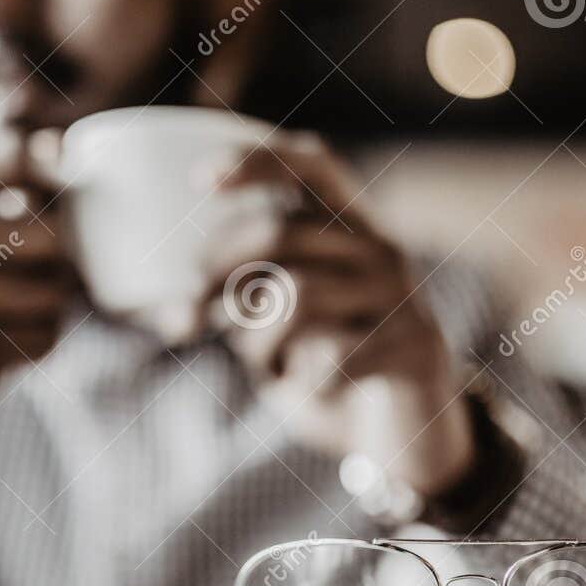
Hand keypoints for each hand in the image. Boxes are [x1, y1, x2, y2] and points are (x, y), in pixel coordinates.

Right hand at [0, 134, 72, 472]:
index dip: (52, 177)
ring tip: (10, 311)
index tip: (42, 207)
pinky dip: (36, 343)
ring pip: (56, 286)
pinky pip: (47, 335)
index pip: (16, 153)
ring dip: (48, 304)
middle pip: (51, 229)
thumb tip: (55, 146)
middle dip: (54, 257)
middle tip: (28, 274)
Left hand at [202, 132, 475, 496]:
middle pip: (279, 233)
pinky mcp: (414, 344)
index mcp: (348, 224)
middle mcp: (378, 246)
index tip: (200, 180)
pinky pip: (333, 359)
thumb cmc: (331, 358)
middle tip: (186, 317)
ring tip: (266, 363)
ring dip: (256, 343)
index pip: (309, 166)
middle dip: (214, 274)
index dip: (257, 162)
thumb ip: (230, 305)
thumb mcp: (274, 325)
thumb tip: (172, 315)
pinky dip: (306, 383)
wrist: (410, 423)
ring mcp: (400, 293)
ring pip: (294, 298)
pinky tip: (314, 388)